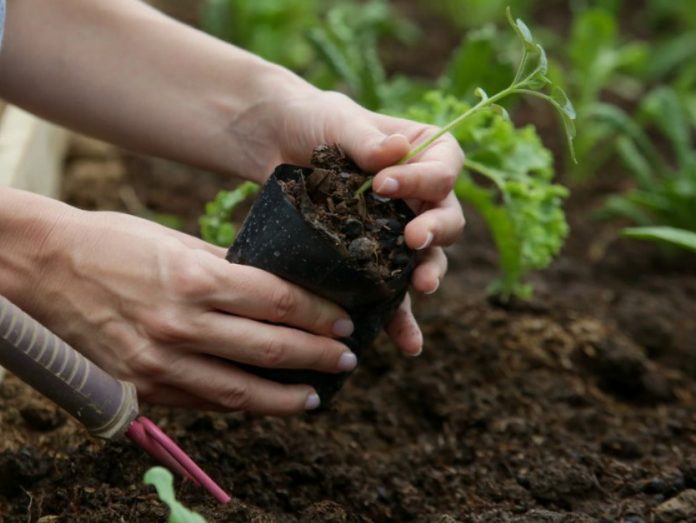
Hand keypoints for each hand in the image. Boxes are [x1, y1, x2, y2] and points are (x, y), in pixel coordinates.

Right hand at [0, 205, 357, 413]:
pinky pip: (198, 403)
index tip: (343, 320)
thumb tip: (270, 288)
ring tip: (314, 395)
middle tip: (345, 358)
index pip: (278, 301)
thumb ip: (221, 268)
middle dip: (317, 356)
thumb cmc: (108, 243)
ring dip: (285, 396)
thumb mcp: (171, 240)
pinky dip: (235, 406)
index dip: (318, 315)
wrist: (41, 267)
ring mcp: (157, 362)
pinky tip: (258, 403)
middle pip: (269, 348)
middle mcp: (181, 324)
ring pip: (239, 391)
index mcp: (194, 278)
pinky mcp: (136, 387)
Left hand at [230, 89, 465, 355]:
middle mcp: (420, 193)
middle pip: (446, 218)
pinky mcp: (372, 257)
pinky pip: (393, 291)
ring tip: (420, 287)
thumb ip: (365, 138)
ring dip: (428, 274)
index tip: (384, 185)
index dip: (424, 180)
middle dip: (435, 232)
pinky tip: (406, 343)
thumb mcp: (336, 119)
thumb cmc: (312, 119)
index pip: (444, 168)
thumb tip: (395, 151)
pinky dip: (401, 317)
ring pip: (427, 258)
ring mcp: (398, 228)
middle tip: (413, 240)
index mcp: (424, 151)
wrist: (274, 143)